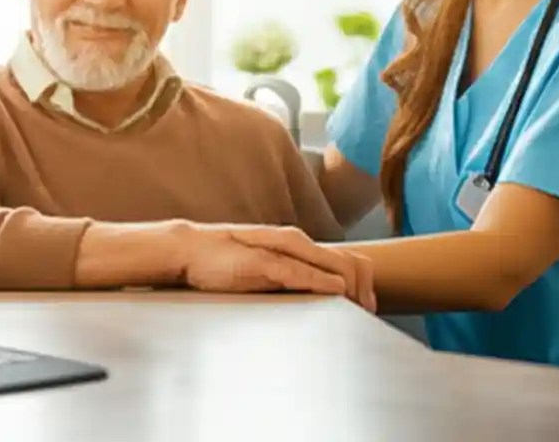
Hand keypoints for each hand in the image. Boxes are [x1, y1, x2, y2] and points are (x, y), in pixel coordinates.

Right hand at [180, 224, 375, 312]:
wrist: (190, 249)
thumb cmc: (227, 261)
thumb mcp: (268, 269)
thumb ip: (295, 277)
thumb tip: (324, 296)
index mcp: (300, 246)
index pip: (351, 259)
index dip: (368, 284)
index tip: (368, 309)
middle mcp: (296, 243)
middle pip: (352, 262)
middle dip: (367, 290)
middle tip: (367, 314)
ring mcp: (280, 250)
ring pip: (332, 265)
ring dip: (352, 289)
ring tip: (357, 309)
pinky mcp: (262, 262)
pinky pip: (299, 271)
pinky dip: (321, 281)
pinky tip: (333, 293)